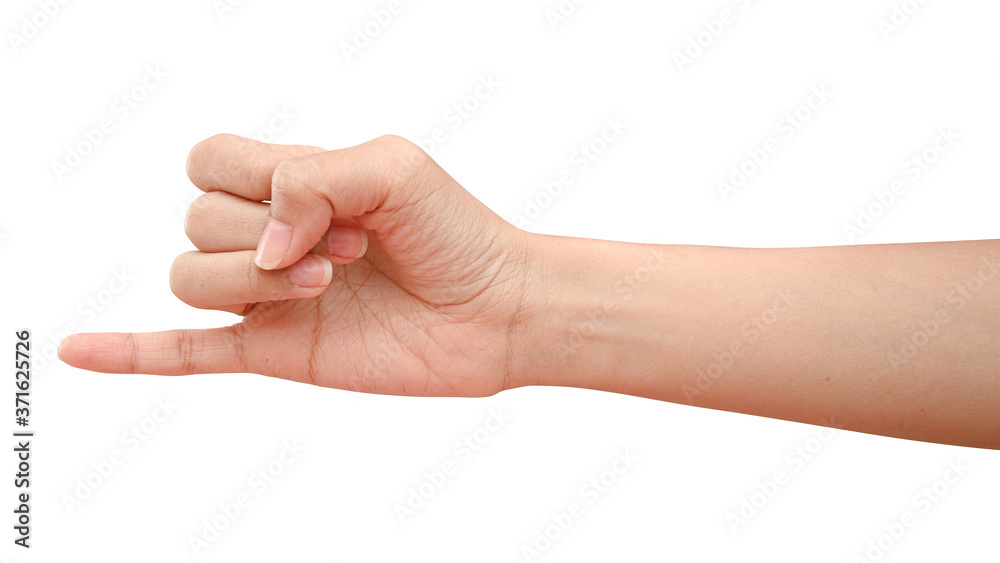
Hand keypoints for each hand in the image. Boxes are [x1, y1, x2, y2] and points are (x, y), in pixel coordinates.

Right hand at [59, 134, 531, 396]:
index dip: (251, 180)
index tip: (333, 204)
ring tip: (325, 284)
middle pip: (195, 221)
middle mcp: (270, 238)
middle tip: (353, 248)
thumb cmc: (454, 231)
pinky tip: (77, 351)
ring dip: (248, 280)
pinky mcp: (277, 350)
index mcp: (293, 185)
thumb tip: (258, 243)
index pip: (208, 161)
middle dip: (265, 232)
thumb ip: (310, 179)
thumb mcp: (390, 169)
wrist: (495, 307)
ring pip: (189, 278)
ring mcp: (270, 297)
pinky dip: (131, 352)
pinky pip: (186, 352)